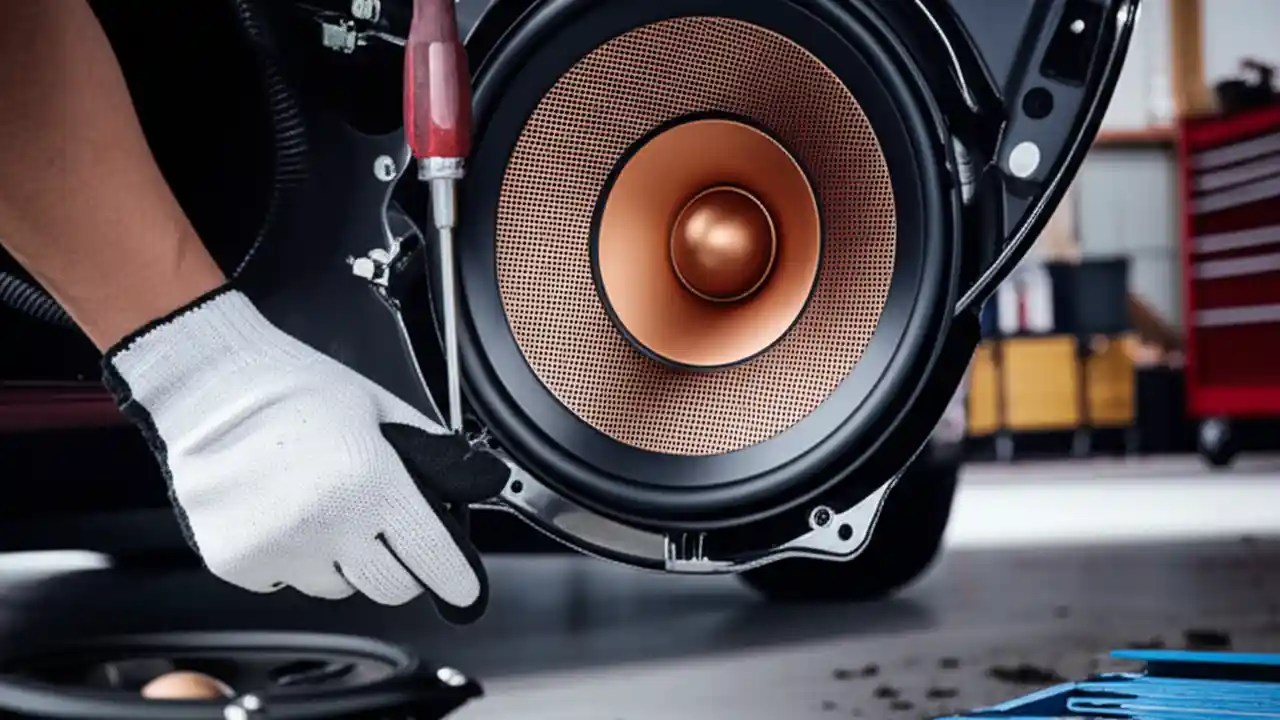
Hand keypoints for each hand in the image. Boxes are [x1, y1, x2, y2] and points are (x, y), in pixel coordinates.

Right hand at [102, 287, 508, 622]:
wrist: (210, 387)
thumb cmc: (295, 389)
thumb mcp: (380, 408)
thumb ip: (432, 452)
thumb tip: (480, 481)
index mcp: (371, 480)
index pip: (433, 557)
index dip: (455, 579)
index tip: (462, 589)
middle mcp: (327, 523)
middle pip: (391, 587)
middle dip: (400, 566)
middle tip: (384, 533)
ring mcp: (279, 549)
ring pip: (339, 588)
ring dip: (343, 563)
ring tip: (322, 509)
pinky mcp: (237, 563)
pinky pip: (286, 582)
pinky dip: (293, 560)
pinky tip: (282, 514)